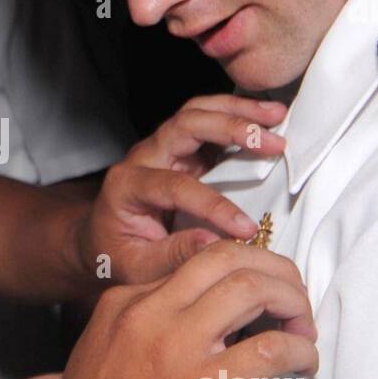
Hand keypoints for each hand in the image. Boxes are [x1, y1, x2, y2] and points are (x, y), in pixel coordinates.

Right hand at [20, 240, 317, 378]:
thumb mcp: (106, 352)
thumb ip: (146, 328)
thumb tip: (209, 327)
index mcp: (126, 301)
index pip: (197, 259)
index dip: (243, 269)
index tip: (264, 292)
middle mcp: (150, 312)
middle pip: (228, 258)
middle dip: (275, 270)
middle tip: (294, 299)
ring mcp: (175, 347)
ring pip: (253, 288)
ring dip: (293, 303)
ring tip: (303, 329)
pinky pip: (270, 350)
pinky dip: (299, 351)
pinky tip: (303, 364)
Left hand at [79, 95, 286, 281]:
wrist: (100, 239)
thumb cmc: (115, 254)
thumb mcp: (136, 268)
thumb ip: (171, 256)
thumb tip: (213, 244)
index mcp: (126, 185)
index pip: (174, 186)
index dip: (212, 206)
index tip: (245, 228)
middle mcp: (143, 158)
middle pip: (184, 126)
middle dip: (230, 128)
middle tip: (273, 142)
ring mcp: (163, 150)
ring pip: (197, 113)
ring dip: (238, 111)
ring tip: (277, 116)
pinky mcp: (182, 152)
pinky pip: (208, 122)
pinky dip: (236, 115)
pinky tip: (266, 120)